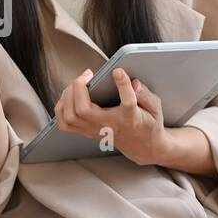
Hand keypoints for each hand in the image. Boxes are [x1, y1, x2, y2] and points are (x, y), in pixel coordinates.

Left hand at [53, 66, 173, 166]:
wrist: (143, 146)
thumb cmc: (148, 123)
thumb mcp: (155, 108)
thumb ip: (146, 95)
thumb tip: (134, 83)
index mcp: (130, 118)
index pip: (127, 103)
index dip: (122, 85)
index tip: (118, 71)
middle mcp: (110, 126)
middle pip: (83, 110)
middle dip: (79, 87)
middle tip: (88, 74)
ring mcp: (96, 131)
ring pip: (70, 117)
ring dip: (68, 95)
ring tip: (79, 83)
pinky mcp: (88, 133)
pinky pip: (65, 124)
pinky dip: (62, 108)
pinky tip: (69, 96)